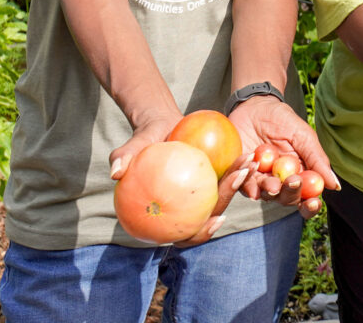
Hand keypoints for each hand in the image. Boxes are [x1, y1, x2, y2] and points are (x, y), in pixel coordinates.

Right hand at [108, 109, 241, 247]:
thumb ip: (123, 159)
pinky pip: (227, 177)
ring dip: (239, 182)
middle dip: (229, 199)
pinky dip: (237, 168)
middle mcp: (187, 210)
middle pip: (211, 215)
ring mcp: (202, 197)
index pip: (185, 236)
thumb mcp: (131, 149)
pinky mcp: (213, 180)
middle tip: (239, 178)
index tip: (215, 220)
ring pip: (223, 196)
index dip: (201, 235)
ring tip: (248, 164)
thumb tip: (115, 171)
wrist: (160, 127)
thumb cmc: (142, 142)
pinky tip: (246, 155)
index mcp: (166, 217)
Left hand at [230, 95, 340, 219]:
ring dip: (270, 189)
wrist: (254, 106)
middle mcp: (280, 182)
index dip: (310, 206)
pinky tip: (253, 166)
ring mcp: (260, 180)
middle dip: (291, 194)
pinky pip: (244, 184)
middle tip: (292, 180)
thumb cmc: (283, 120)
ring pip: (266, 195)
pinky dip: (249, 180)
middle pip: (287, 200)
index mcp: (300, 175)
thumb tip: (335, 187)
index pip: (307, 199)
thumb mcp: (304, 136)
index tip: (312, 202)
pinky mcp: (241, 175)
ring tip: (271, 180)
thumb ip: (318, 160)